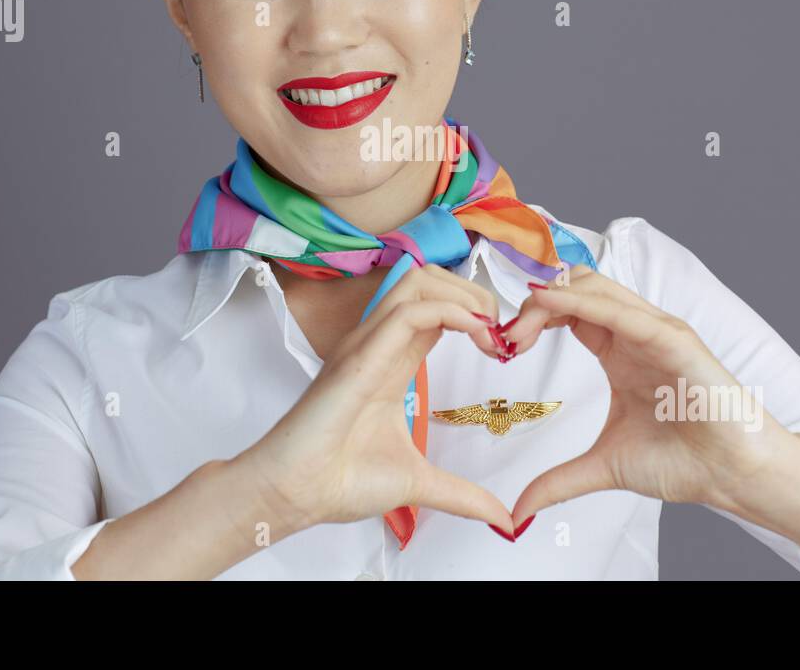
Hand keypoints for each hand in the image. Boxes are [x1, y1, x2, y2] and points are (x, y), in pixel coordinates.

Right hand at [236, 264, 515, 536]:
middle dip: (475, 293)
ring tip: (490, 332)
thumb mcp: (418, 482)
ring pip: (419, 281)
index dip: (476, 315)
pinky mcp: (361, 355)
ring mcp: (367, 343)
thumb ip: (462, 494)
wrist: (295, 493)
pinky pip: (409, 312)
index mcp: (392, 360)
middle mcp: (379, 343)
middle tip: (502, 333)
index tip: (504, 349)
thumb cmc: (340, 481)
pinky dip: (451, 311)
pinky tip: (476, 333)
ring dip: (465, 296)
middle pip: (429, 280)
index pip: (436, 309)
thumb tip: (501, 519)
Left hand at [499, 264, 789, 528]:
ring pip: (595, 288)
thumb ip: (558, 481)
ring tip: (521, 324)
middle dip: (534, 304)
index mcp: (619, 350)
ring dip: (551, 298)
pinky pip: (623, 312)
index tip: (504, 348)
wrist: (733, 475)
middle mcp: (635, 333)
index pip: (567, 311)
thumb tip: (518, 511)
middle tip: (507, 337)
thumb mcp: (603, 466)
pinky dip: (584, 304)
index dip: (532, 320)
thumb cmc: (684, 461)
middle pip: (576, 288)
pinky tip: (553, 307)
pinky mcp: (674, 340)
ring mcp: (655, 331)